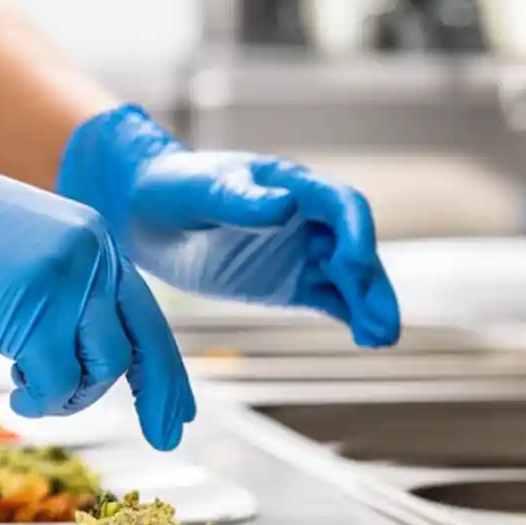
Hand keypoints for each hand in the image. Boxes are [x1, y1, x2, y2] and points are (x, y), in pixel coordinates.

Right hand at [0, 49, 193, 449]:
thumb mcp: (15, 245)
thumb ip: (54, 285)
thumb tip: (64, 347)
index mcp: (91, 237)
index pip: (143, 313)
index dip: (165, 368)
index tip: (178, 412)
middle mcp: (92, 256)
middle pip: (139, 345)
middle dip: (156, 399)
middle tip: (162, 438)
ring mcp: (65, 283)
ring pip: (102, 369)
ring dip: (71, 397)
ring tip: (31, 393)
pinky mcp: (29, 313)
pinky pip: (56, 381)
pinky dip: (39, 401)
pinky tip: (15, 396)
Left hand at [57, 106, 399, 347]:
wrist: (141, 212)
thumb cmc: (172, 188)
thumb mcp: (201, 193)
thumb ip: (242, 201)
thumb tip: (288, 204)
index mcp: (292, 186)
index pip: (341, 206)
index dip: (355, 234)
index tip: (352, 266)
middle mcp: (307, 218)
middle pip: (354, 247)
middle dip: (371, 283)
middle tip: (383, 321)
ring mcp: (300, 251)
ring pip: (349, 278)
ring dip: (369, 304)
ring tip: (381, 338)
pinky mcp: (288, 282)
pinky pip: (330, 299)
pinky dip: (350, 316)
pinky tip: (365, 338)